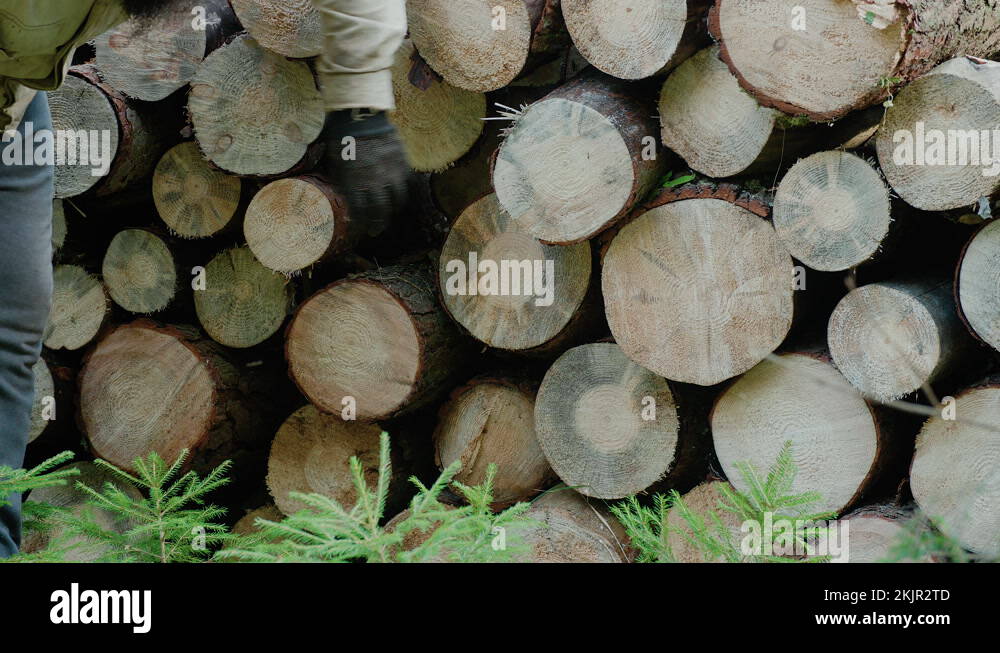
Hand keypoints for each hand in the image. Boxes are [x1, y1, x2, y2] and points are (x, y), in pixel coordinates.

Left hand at [319, 109, 411, 236]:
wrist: (358, 114)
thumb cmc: (338, 135)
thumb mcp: (328, 159)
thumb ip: (333, 178)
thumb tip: (322, 190)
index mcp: (352, 183)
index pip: (359, 212)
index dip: (360, 223)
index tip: (359, 228)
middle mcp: (373, 182)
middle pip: (380, 211)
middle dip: (378, 224)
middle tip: (376, 230)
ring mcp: (390, 173)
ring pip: (397, 200)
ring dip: (393, 209)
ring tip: (390, 212)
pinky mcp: (401, 162)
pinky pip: (407, 183)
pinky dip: (403, 190)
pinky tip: (399, 194)